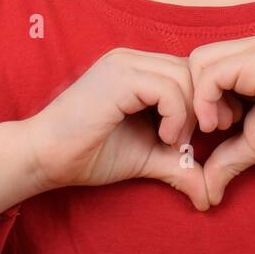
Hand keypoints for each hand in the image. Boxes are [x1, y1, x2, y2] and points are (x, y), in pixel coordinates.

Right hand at [23, 48, 210, 210]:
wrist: (43, 158)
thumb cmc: (89, 154)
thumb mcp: (147, 157)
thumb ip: (179, 165)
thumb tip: (211, 195)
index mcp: (139, 68)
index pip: (190, 72)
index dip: (207, 101)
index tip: (207, 134)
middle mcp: (132, 58)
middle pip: (193, 71)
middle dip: (207, 106)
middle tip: (198, 140)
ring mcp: (124, 64)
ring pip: (185, 77)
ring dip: (190, 115)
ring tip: (174, 143)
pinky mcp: (118, 77)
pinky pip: (167, 89)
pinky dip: (175, 116)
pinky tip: (163, 138)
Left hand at [188, 35, 254, 206]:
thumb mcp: (254, 142)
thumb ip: (226, 156)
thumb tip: (206, 191)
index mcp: (251, 60)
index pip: (203, 67)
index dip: (198, 99)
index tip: (212, 131)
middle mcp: (251, 47)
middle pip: (195, 60)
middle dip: (192, 96)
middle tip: (211, 129)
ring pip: (198, 61)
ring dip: (199, 99)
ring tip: (221, 126)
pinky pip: (211, 73)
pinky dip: (206, 102)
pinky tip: (226, 124)